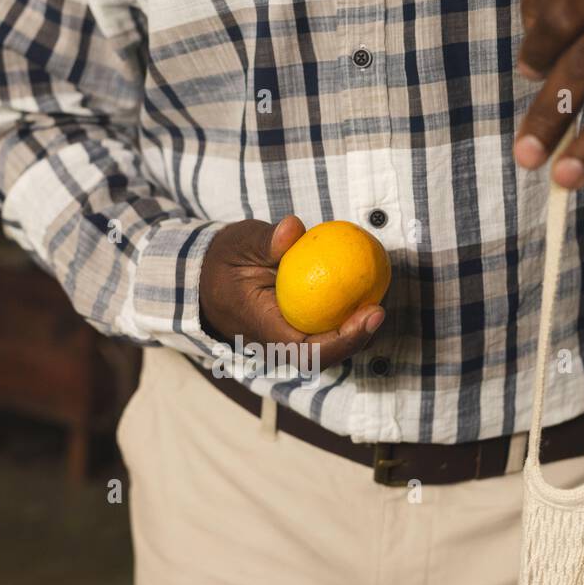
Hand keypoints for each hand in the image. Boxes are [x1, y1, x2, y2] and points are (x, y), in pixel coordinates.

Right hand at [199, 215, 384, 370]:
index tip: (368, 315)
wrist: (204, 281)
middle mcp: (276, 345)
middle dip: (357, 338)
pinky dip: (344, 316)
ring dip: (354, 330)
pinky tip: (364, 291)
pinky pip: (323, 331)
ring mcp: (285, 342)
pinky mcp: (293, 333)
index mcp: (261, 329)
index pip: (307, 351)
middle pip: (324, 356)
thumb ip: (265, 239)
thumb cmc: (224, 261)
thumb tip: (294, 228)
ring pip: (326, 347)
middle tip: (379, 307)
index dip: (343, 340)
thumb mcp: (239, 243)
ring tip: (375, 298)